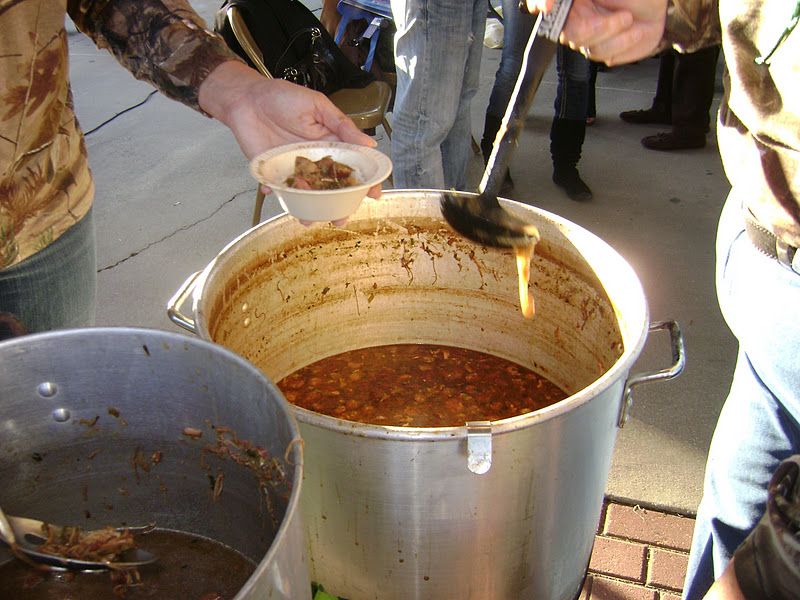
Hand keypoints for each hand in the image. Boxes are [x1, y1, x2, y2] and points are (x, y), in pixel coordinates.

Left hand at [198, 60, 382, 200]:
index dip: (364, 181)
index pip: (352, 166)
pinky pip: (279, 189)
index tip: (373, 193)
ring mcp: (294, 167)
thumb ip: (342, 124)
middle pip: (331, 187)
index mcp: (330, 143)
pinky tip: (276, 194)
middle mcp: (314, 159)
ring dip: (309, 208)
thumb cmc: (282, 96)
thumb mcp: (318, 105)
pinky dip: (278, 195)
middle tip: (340, 217)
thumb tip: (368, 143)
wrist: (247, 97)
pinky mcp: (274, 172)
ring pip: (307, 194)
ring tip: (309, 219)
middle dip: (338, 205)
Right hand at [524, 0, 666, 64]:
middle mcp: (577, 15)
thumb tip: (547, 4)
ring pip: (586, 47)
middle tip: (621, 16)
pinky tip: (633, 32)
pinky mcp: (605, 50)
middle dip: (595, 27)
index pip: (541, 3)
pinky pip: (603, 56)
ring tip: (630, 20)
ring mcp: (590, 35)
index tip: (549, 8)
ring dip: (614, 34)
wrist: (665, 5)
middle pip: (566, 32)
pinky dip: (622, 44)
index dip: (539, 4)